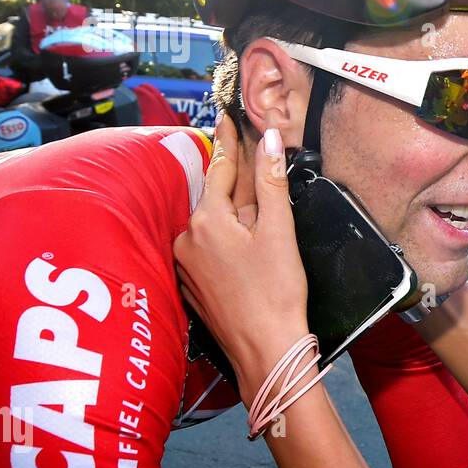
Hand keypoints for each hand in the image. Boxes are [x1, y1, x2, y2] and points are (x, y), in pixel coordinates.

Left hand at [174, 115, 309, 402]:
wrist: (265, 351)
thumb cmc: (276, 293)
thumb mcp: (279, 232)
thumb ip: (271, 183)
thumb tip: (268, 139)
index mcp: (207, 221)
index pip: (221, 168)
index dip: (230, 141)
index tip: (227, 115)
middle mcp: (188, 240)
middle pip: (217, 196)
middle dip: (235, 177)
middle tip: (248, 150)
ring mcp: (188, 266)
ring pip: (213, 224)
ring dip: (233, 211)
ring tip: (257, 204)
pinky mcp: (194, 286)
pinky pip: (210, 248)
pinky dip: (228, 238)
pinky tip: (247, 243)